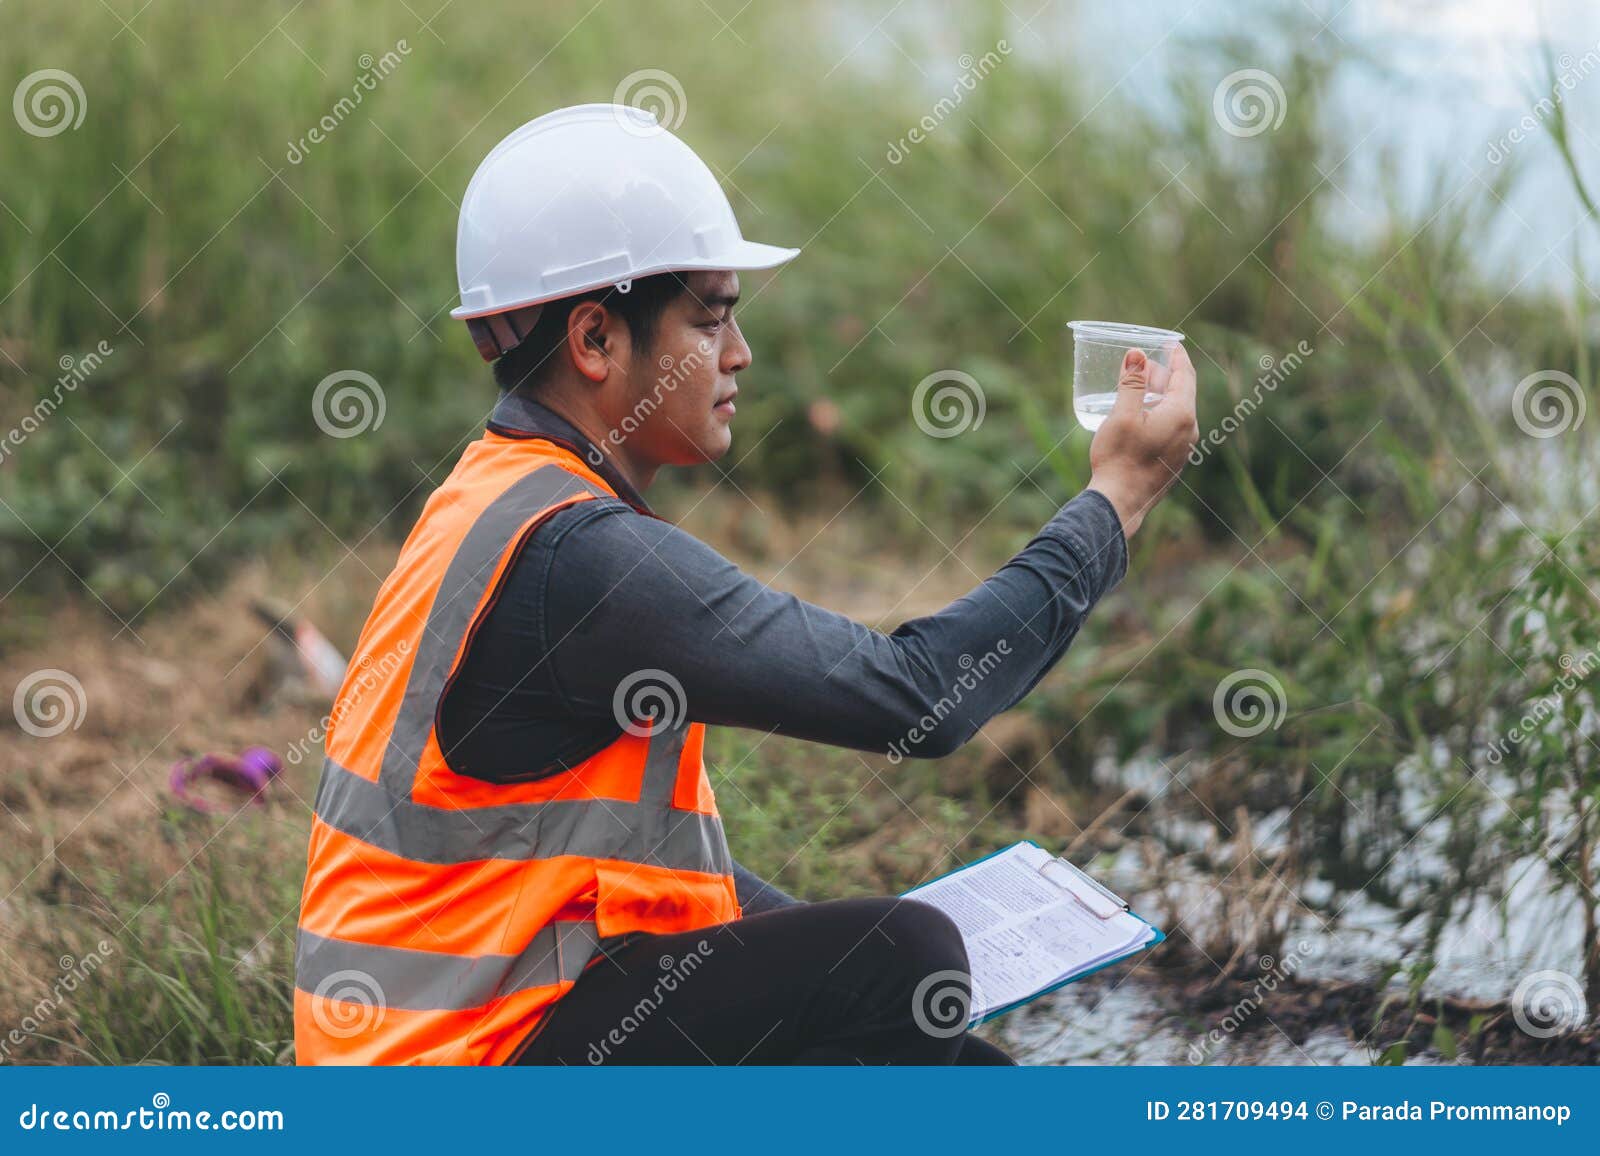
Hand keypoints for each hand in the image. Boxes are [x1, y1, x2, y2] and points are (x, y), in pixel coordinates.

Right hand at [1085, 345, 1198, 539]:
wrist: (1120, 503)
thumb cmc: (1119, 458)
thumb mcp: (1121, 414)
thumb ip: (1130, 382)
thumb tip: (1137, 354)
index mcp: (1181, 414)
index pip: (1185, 375)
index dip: (1177, 356)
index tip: (1171, 343)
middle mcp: (1189, 430)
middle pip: (1182, 393)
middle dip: (1164, 376)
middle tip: (1144, 365)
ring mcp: (1184, 449)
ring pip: (1176, 412)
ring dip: (1160, 396)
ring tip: (1139, 389)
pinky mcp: (1174, 462)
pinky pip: (1172, 429)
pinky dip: (1159, 414)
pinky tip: (1141, 418)